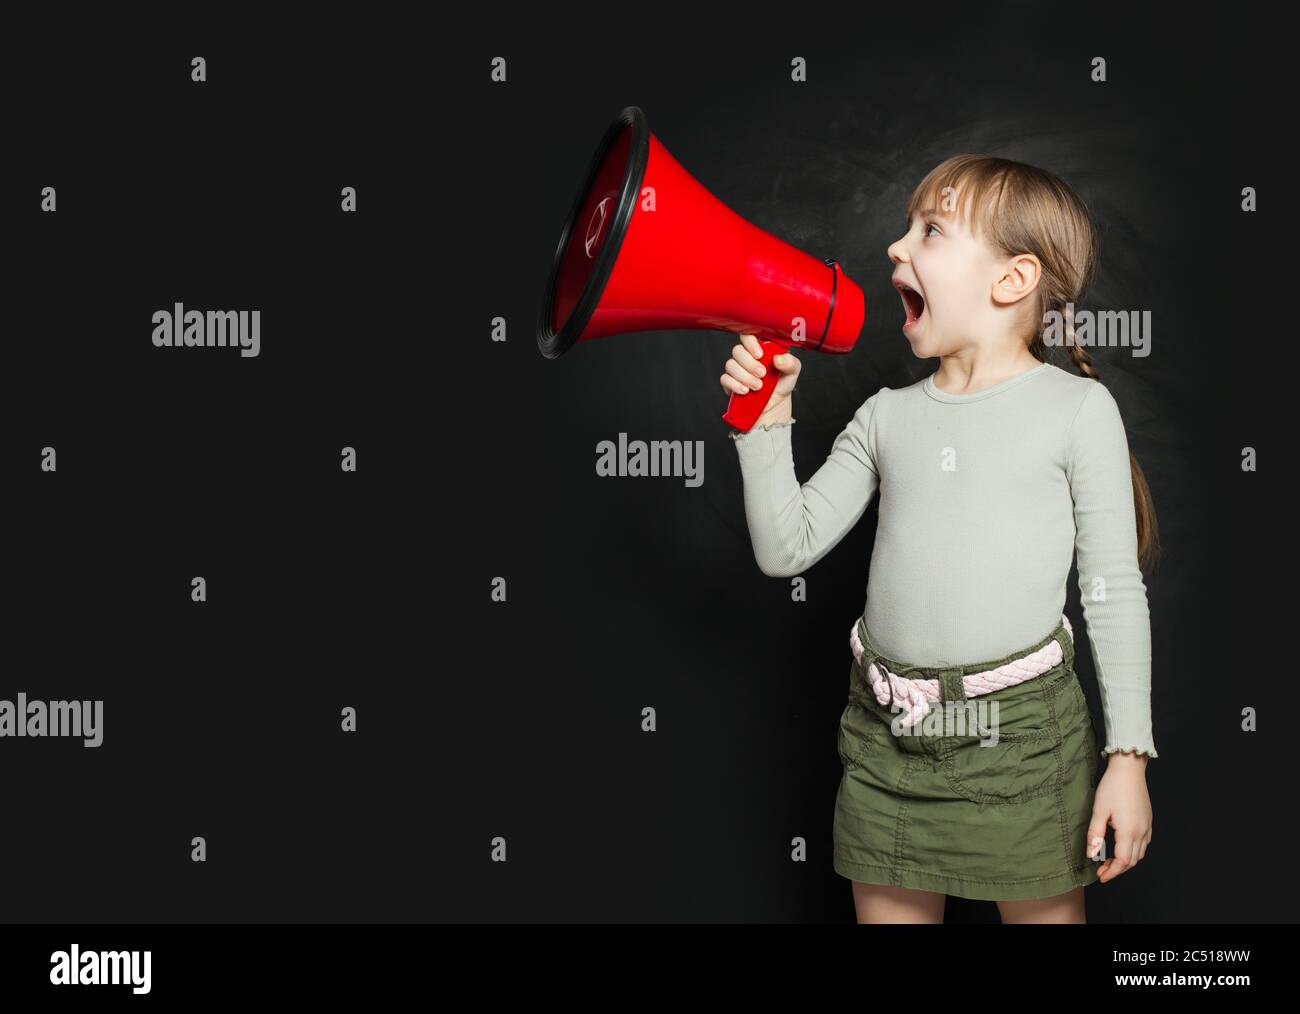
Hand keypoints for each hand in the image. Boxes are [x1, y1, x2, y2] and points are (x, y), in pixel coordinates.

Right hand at [719, 333, 801, 425]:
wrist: (775, 404)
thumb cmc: (781, 383)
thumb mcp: (792, 372)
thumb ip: (790, 363)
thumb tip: (778, 359)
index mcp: (760, 348)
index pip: (748, 335)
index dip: (750, 342)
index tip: (760, 355)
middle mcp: (746, 356)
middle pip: (737, 351)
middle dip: (750, 364)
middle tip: (763, 374)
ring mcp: (736, 369)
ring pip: (730, 365)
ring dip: (745, 376)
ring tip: (758, 386)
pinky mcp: (729, 382)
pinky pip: (725, 379)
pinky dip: (735, 385)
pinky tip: (746, 390)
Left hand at [1086, 751, 1152, 882]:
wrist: (1129, 769)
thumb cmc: (1112, 787)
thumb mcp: (1099, 810)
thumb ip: (1095, 834)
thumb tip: (1091, 854)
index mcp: (1129, 831)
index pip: (1123, 861)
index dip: (1112, 872)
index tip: (1101, 876)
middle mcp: (1142, 832)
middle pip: (1132, 861)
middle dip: (1117, 869)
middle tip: (1102, 871)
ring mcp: (1147, 826)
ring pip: (1139, 853)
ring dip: (1126, 861)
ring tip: (1109, 861)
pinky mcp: (1148, 821)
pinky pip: (1143, 843)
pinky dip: (1133, 851)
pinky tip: (1122, 847)